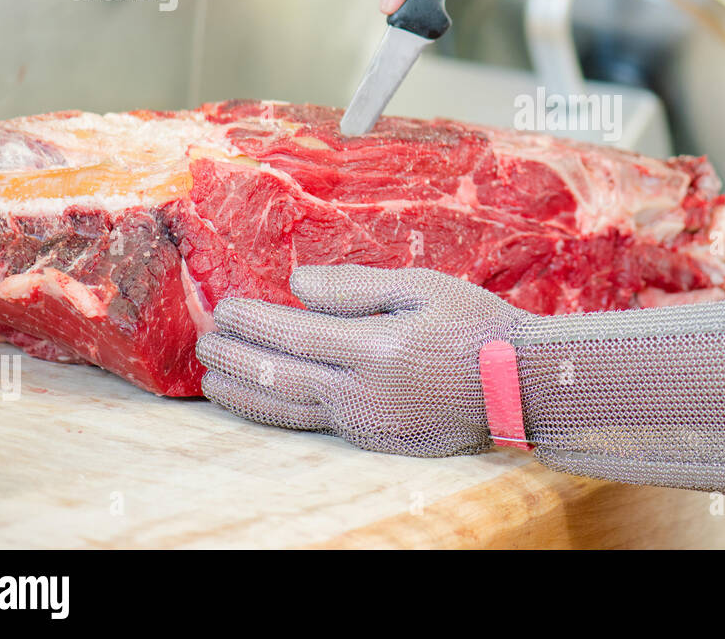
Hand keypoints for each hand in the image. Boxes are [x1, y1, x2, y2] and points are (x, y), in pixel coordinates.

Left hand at [196, 265, 527, 456]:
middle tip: (204, 339)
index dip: (249, 320)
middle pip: (275, 376)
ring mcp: (364, 421)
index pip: (290, 335)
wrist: (519, 386)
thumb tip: (297, 286)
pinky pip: (310, 427)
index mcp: (373, 347)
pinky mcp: (371, 439)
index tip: (223, 306)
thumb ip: (356, 286)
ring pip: (284, 410)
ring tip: (212, 379)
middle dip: (232, 356)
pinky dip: (273, 412)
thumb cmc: (474, 327)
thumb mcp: (424, 287)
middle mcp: (360, 391)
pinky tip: (262, 401)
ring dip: (241, 393)